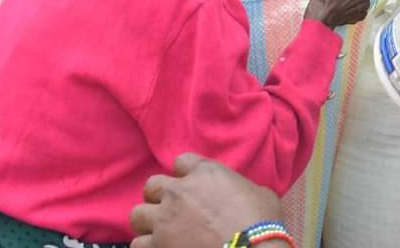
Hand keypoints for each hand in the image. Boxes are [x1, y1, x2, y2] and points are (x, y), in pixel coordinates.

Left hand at [131, 154, 282, 247]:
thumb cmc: (262, 223)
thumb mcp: (258, 193)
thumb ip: (238, 187)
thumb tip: (239, 195)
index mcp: (204, 172)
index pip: (181, 161)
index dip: (186, 174)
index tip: (193, 186)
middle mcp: (179, 191)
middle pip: (152, 185)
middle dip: (159, 197)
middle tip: (172, 211)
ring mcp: (165, 219)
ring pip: (137, 215)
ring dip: (149, 223)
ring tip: (161, 233)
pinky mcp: (158, 246)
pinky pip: (138, 244)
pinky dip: (149, 247)